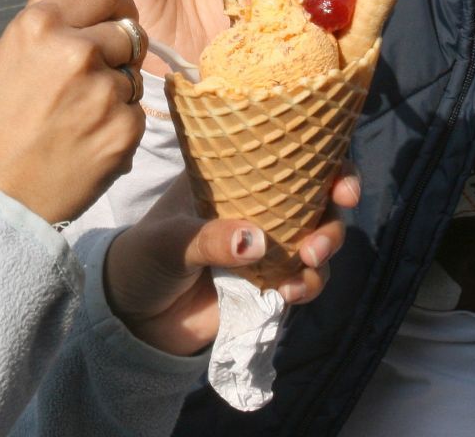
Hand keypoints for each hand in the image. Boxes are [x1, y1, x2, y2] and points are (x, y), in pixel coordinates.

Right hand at [0, 0, 146, 223]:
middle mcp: (74, 51)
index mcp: (39, 25)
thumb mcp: (9, 50)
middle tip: (83, 81)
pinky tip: (85, 141)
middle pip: (126, 29)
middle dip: (114, 50)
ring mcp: (101, 92)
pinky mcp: (123, 130)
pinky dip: (118, 125)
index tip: (104, 24)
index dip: (108, 7)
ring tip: (76, 116)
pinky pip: (137, 111)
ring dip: (115, 89)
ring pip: (132, 73)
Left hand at [103, 168, 360, 354]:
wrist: (133, 316)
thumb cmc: (143, 257)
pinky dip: (306, 285)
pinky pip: (303, 281)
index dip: (330, 164)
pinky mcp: (268, 285)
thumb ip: (209, 238)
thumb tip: (256, 242)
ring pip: (317, 243)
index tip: (342, 183)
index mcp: (237, 179)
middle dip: (333, 219)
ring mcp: (268, 248)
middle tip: (319, 242)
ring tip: (306, 265)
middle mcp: (260, 208)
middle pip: (319, 203)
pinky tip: (290, 293)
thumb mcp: (169, 240)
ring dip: (323, 253)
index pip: (293, 158)